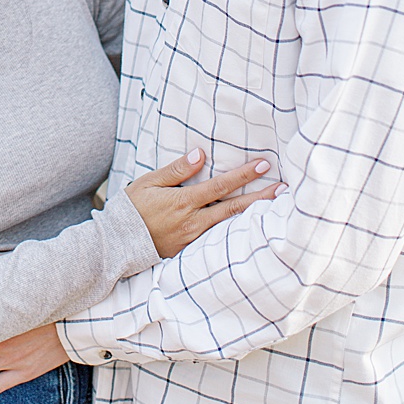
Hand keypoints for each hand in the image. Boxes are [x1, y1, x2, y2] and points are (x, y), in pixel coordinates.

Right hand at [125, 147, 282, 257]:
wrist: (119, 242)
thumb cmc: (132, 208)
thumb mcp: (148, 182)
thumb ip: (176, 169)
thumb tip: (200, 153)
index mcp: (183, 202)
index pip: (220, 186)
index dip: (243, 175)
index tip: (263, 165)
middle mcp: (193, 221)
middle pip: (234, 208)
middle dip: (261, 197)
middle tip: (283, 189)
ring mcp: (195, 239)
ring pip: (231, 225)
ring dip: (254, 215)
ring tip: (275, 207)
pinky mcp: (192, 250)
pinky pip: (220, 239)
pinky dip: (238, 232)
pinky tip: (251, 228)